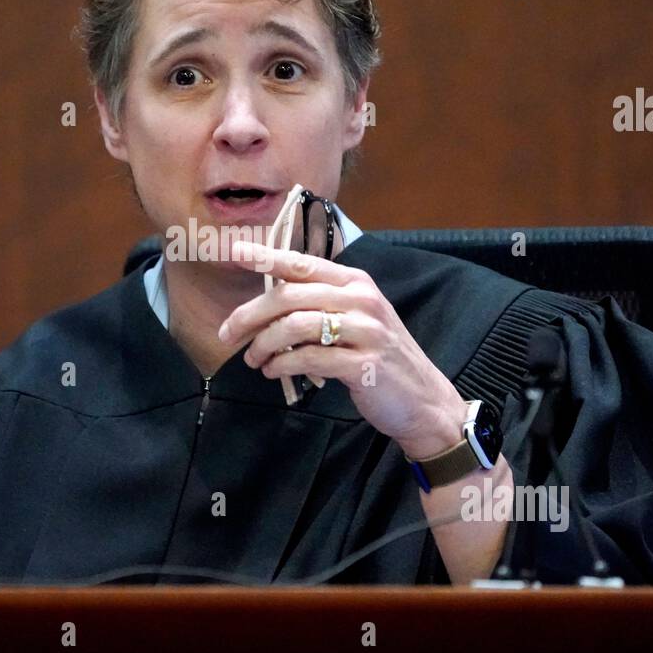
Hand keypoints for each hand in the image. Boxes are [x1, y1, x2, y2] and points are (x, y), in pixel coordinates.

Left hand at [219, 240, 465, 456]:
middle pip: (290, 297)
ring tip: (254, 359)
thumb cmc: (381, 358)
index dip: (268, 257)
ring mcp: (365, 331)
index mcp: (356, 283)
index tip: (236, 252)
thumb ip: (321, 306)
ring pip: (295, 326)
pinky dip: (283, 365)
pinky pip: (309, 358)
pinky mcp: (363, 364)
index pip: (303, 263)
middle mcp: (362, 300)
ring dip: (264, 344)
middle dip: (251, 315)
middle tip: (228, 334)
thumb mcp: (357, 321)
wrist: (424, 401)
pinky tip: (274, 372)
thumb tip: (268, 305)